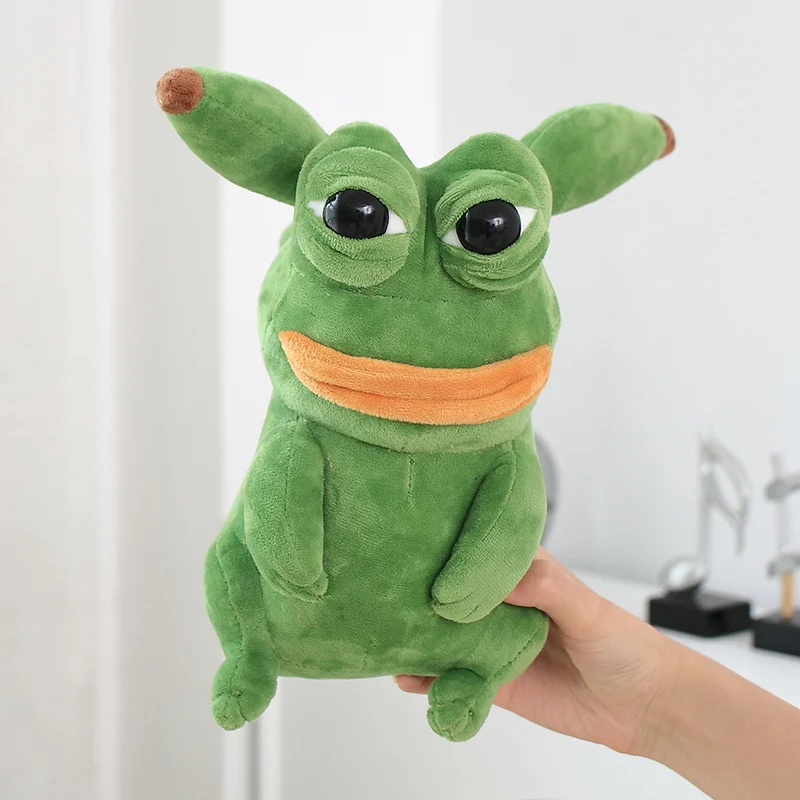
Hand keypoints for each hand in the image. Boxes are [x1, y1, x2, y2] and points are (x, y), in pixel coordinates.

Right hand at [397, 550, 678, 756]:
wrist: (643, 707)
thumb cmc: (625, 644)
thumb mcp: (585, 606)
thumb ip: (545, 587)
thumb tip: (498, 577)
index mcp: (523, 574)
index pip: (476, 555)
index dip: (444, 549)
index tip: (411, 545)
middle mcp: (503, 606)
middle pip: (451, 596)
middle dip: (420, 594)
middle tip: (385, 593)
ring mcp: (494, 644)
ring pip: (444, 637)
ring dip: (416, 637)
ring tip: (388, 637)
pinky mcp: (493, 682)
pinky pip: (453, 678)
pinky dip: (428, 679)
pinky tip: (410, 677)